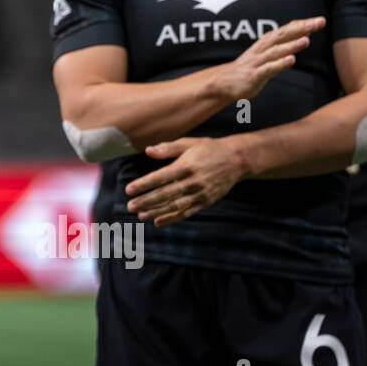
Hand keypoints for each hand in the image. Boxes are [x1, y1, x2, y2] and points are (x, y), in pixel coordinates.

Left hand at [125, 137, 248, 226]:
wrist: (237, 160)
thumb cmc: (209, 149)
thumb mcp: (189, 143)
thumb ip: (168, 148)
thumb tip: (148, 150)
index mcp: (186, 165)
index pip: (160, 177)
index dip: (144, 184)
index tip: (129, 189)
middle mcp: (193, 181)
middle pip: (166, 194)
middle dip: (146, 201)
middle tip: (130, 206)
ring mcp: (200, 193)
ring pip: (175, 206)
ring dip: (157, 212)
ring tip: (140, 216)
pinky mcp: (206, 201)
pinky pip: (187, 212)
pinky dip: (173, 218)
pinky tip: (158, 222)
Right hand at [210, 17, 324, 100]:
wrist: (222, 84)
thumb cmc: (248, 69)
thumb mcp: (266, 55)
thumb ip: (283, 47)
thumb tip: (304, 35)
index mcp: (264, 44)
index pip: (285, 30)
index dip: (301, 25)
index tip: (319, 20)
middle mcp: (260, 50)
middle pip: (281, 36)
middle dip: (300, 29)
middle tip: (318, 22)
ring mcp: (256, 63)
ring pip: (275, 51)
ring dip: (290, 45)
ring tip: (306, 40)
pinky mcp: (253, 76)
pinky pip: (267, 69)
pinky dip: (279, 64)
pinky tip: (291, 60)